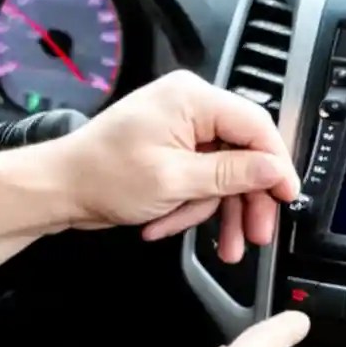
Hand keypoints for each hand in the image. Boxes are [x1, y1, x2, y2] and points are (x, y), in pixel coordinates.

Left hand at [50, 70, 299, 261]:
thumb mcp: (176, 180)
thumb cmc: (102, 175)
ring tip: (224, 247)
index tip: (286, 196)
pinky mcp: (171, 151)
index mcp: (193, 99)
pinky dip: (191, 206)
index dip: (277, 164)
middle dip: (246, 199)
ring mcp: (180, 130)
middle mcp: (189, 107)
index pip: (256, 125)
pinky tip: (168, 224)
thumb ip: (231, 174)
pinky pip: (200, 179)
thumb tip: (274, 170)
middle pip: (243, 153)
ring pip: (223, 173)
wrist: (58, 188)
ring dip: (219, 212)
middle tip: (255, 233)